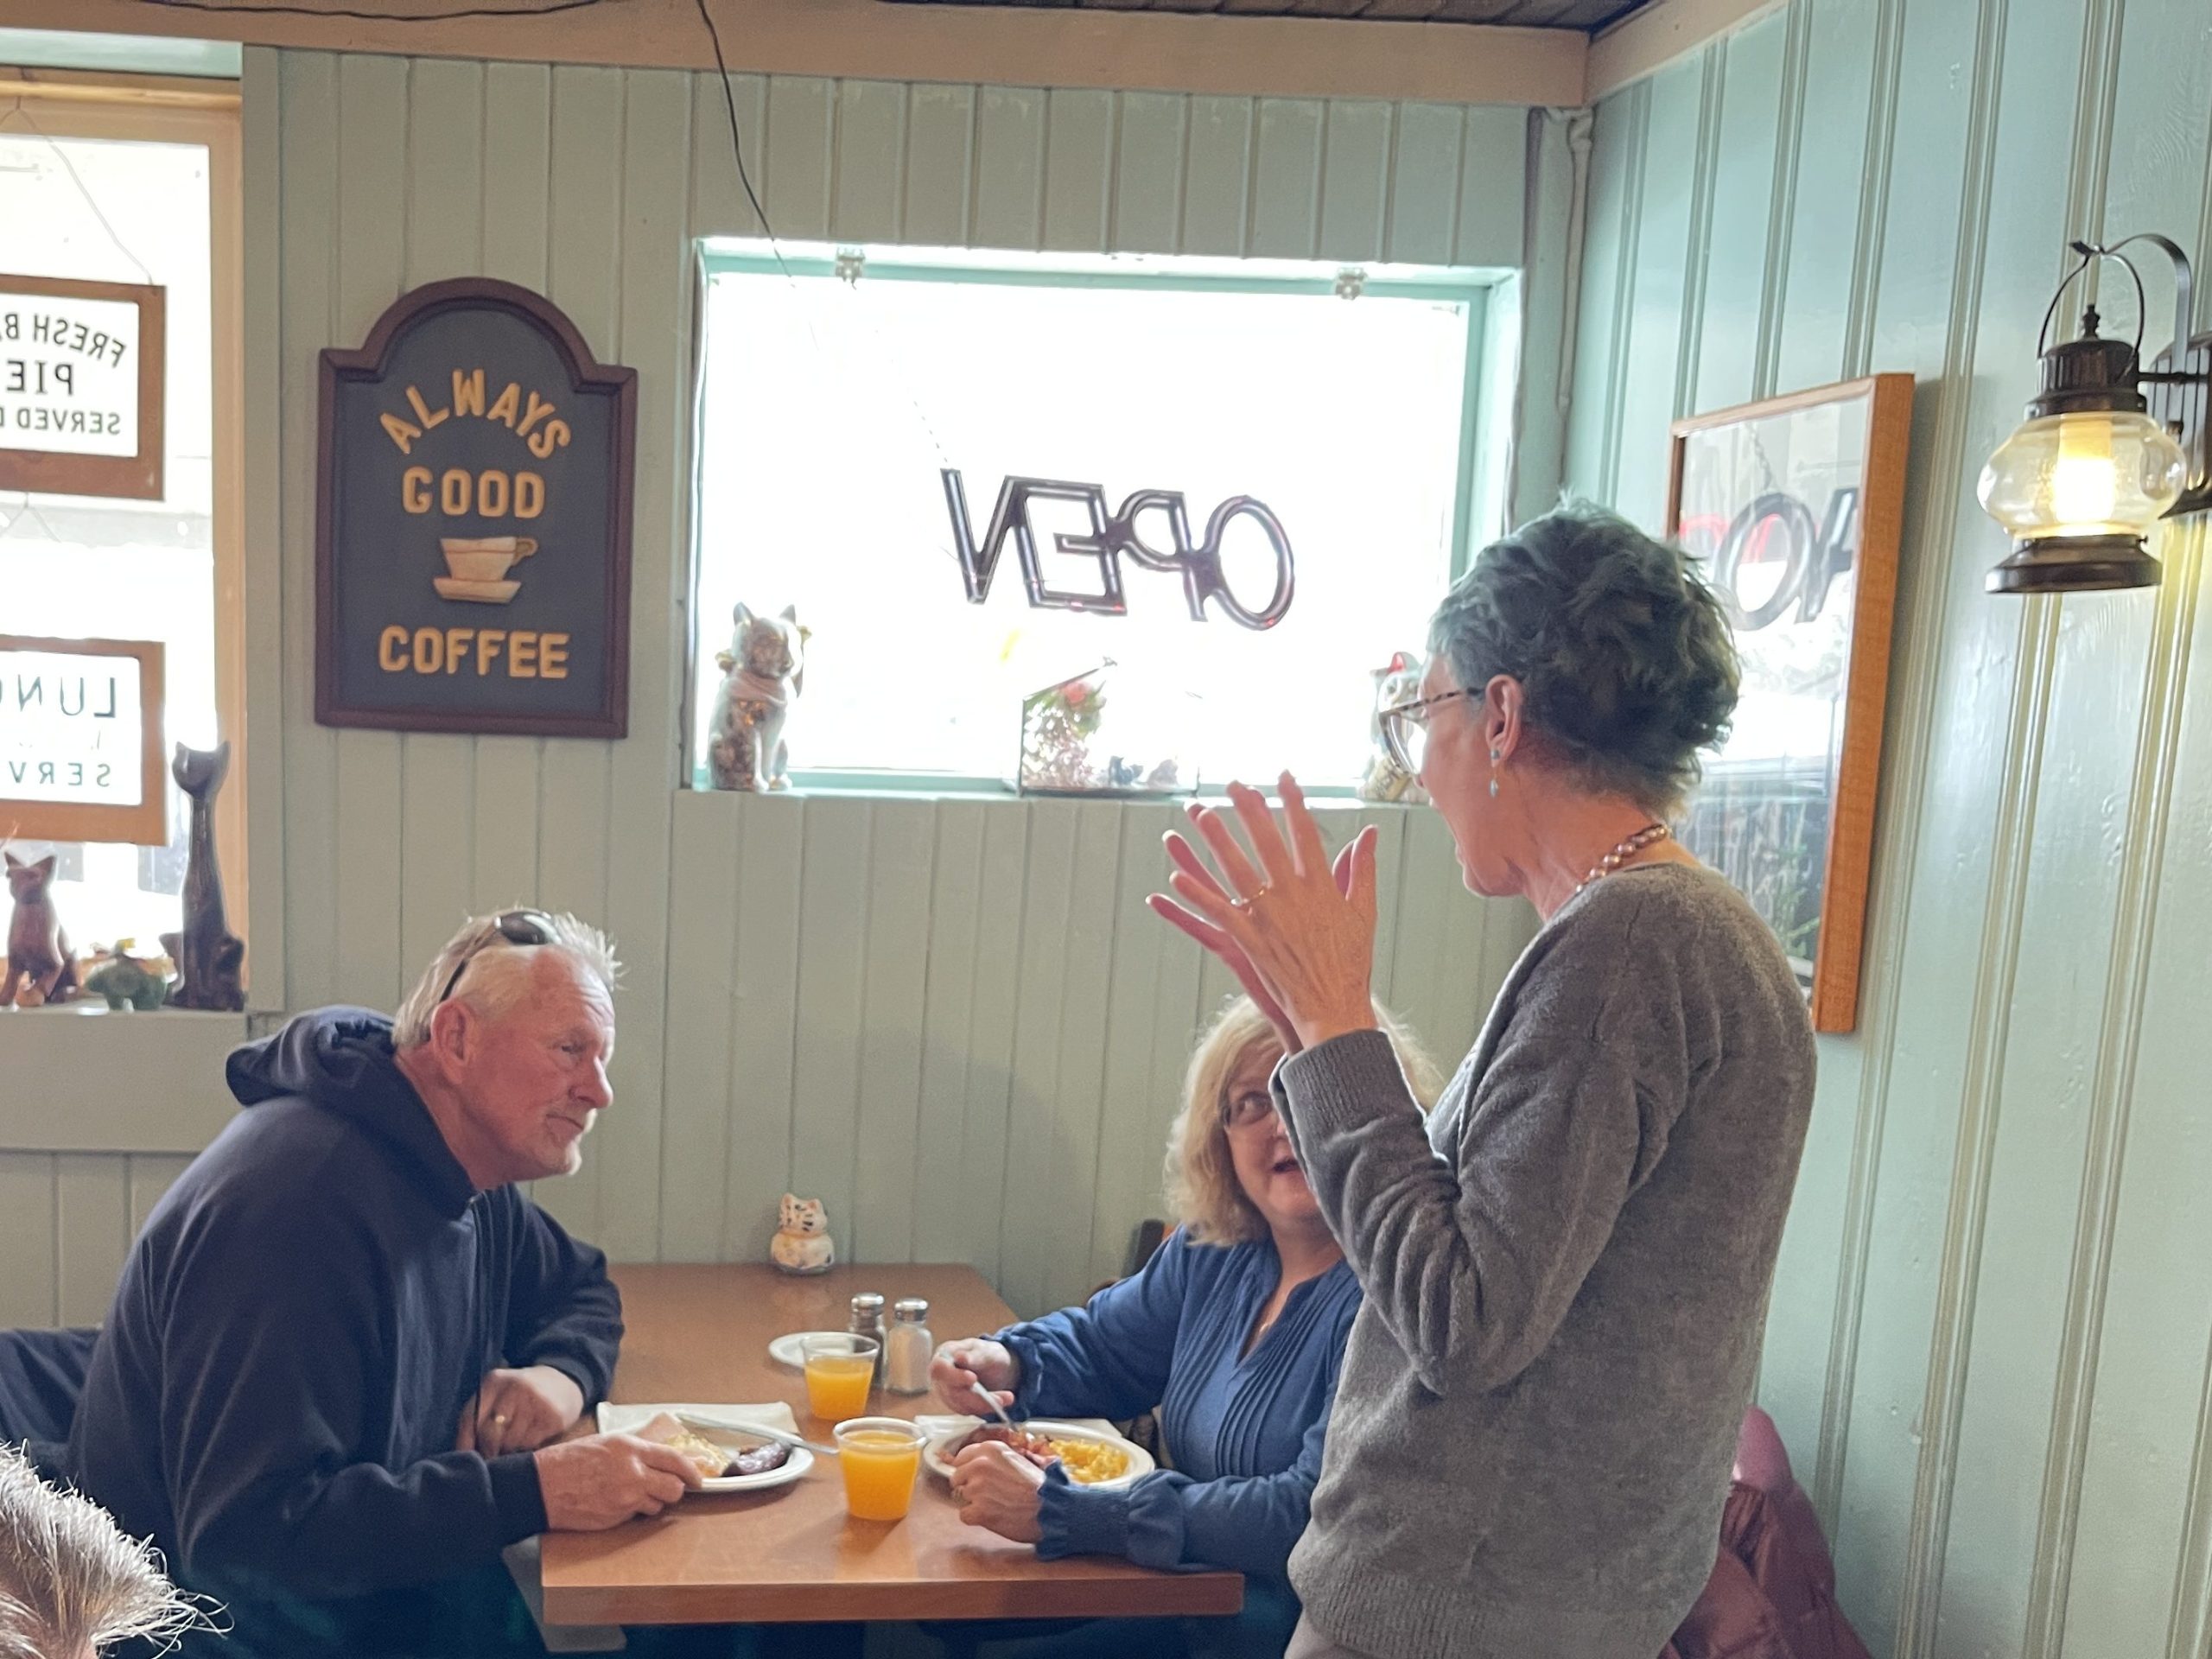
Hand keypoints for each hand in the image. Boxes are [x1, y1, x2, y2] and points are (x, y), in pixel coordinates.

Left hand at [457, 1365, 585, 1455]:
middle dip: (489, 1450)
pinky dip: (527, 1448)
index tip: (469, 1458)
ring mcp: (536, 1401)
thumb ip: (476, 1419)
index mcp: (494, 1381)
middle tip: (495, 1453)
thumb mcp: (497, 1395)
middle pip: (489, 1434)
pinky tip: (531, 1438)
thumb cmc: (521, 1395)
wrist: (565, 1381)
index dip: (466, 1444)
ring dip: (509, 1450)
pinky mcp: (553, 1416)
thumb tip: (462, 1455)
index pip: (469, 1419)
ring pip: (510, 1443)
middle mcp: (515, 1387)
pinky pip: (530, 1445)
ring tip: (515, 1442)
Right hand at [533, 1433, 703, 1530]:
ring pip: (656, 1506)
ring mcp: (625, 1499)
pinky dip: (633, 1512)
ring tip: (631, 1494)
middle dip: (675, 1489)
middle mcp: (633, 1473)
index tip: (698, 1477)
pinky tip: (617, 1503)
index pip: (675, 1460)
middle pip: (674, 1488)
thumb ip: (636, 1450)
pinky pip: (635, 1517)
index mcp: (631, 1449)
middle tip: (667, 1488)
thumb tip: (659, 1457)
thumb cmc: (570, 1461)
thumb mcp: (607, 1443)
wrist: (541, 1486)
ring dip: (651, 1502)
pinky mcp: (615, 1519)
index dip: (691, 1470)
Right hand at [931, 1338, 1018, 1416]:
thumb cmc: (988, 1354)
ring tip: (1007, 1398)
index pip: (939, 1369)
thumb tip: (959, 1357)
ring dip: (985, 1404)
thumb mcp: (985, 1351)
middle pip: (951, 1391)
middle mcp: (941, 1376)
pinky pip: (967, 1411)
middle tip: (1000, 1398)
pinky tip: (1000, 1401)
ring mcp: (947, 1392)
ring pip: (960, 1405)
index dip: (954, 1376)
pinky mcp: (956, 1405)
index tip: (973, 1379)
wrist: (996, 1367)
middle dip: (976, 1396)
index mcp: (943, 1356)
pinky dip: (984, 1408)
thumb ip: (973, 1355)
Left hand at [949, 1440, 1045, 1544]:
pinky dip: (976, 1518)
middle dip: (968, 1486)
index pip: (961, 1457)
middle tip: (988, 1494)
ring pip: (960, 1496)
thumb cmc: (1038, 1487)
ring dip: (974, 1503)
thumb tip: (975, 1463)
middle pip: (957, 1477)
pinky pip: (964, 1515)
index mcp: (990, 1449)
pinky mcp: (978, 1510)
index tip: (975, 1477)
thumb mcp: (1018, 1460)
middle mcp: (980, 1465)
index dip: (967, 1469)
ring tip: (996, 1505)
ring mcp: (977, 1488)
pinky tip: (993, 1516)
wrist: (1051, 1508)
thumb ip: (994, 1459)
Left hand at [1150, 774, 1380, 1053]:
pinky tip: (1177, 880)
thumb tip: (1369, 833)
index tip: (1283, 777)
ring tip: (1201, 815)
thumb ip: (1362, 868)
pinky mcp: (1251, 942)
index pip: (1305, 834)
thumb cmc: (1351, 962)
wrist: (1335, 1006)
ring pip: (1238, 871)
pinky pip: (1220, 913)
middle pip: (1267, 843)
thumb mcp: (1364, 912)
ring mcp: (1270, 919)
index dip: (1293, 803)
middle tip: (1233, 785)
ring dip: (1217, 841)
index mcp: (1322, 887)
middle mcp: (1294, 897)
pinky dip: (1198, 896)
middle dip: (1249, 810)